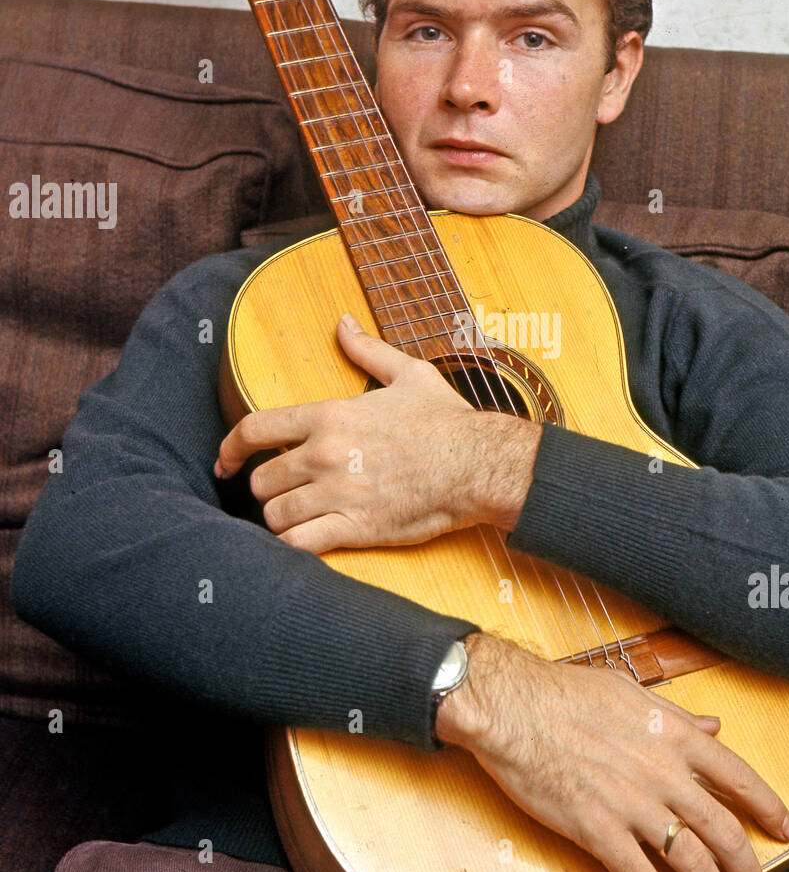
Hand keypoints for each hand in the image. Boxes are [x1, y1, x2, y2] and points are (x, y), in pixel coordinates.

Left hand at [214, 314, 541, 549]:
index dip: (231, 449)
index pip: (255, 429)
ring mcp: (337, 493)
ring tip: (297, 519)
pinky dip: (292, 548)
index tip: (226, 462)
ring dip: (281, 519)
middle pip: (261, 480)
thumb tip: (343, 324)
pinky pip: (299, 545)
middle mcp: (325, 453)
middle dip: (267, 489)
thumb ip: (367, 350)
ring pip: (275, 515)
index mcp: (330, 415)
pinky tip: (302, 543)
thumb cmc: (447, 421)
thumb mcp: (409, 374)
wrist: (478, 464)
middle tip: (284, 494)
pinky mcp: (354, 528)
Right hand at [437, 633, 788, 871]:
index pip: (738, 777)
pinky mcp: (597, 829)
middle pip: (723, 831)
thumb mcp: (631, 693)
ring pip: (691, 860)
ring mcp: (632, 803)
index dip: (768, 807)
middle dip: (749, 870)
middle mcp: (663, 772)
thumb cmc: (565, 693)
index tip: (785, 829)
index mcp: (674, 735)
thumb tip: (713, 726)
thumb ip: (677, 716)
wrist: (513, 705)